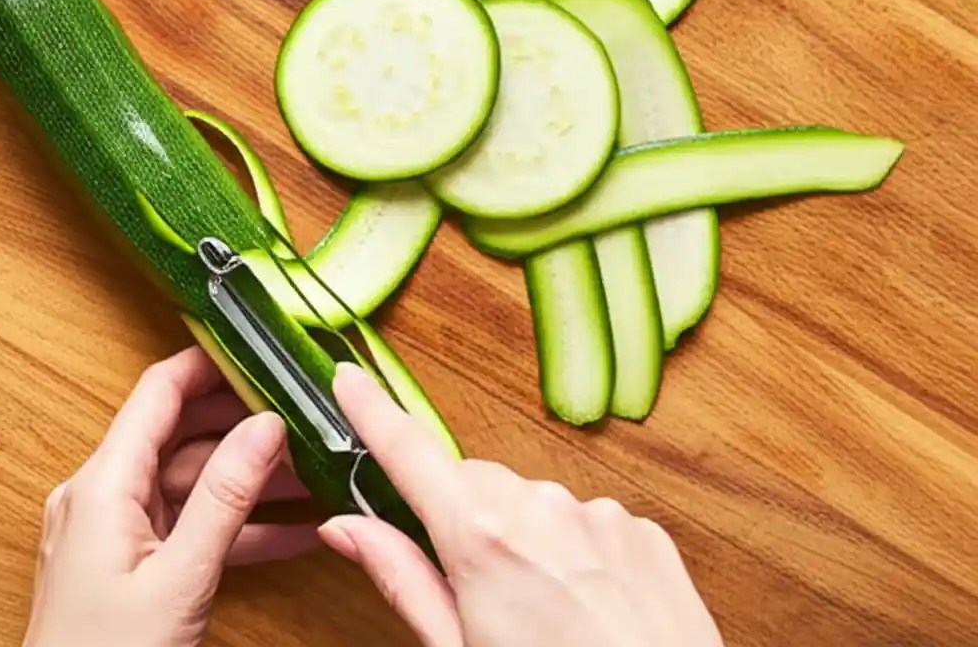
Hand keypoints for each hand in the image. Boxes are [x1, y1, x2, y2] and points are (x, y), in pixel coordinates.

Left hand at [23, 346, 318, 646]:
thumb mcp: (181, 576)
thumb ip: (225, 497)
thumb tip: (265, 427)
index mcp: (101, 484)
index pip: (157, 395)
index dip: (207, 364)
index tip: (257, 347)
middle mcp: (101, 496)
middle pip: (181, 438)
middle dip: (245, 426)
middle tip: (303, 414)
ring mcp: (114, 531)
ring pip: (192, 485)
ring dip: (250, 481)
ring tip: (314, 475)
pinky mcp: (129, 562)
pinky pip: (187, 527)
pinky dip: (235, 527)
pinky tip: (291, 533)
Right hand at [320, 363, 722, 646]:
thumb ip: (404, 580)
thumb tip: (347, 529)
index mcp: (484, 539)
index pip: (411, 455)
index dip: (374, 413)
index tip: (349, 380)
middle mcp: (543, 508)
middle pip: (473, 482)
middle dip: (457, 515)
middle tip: (465, 583)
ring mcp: (600, 516)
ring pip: (532, 503)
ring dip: (520, 536)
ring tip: (539, 611)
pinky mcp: (643, 532)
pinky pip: (585, 522)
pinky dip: (572, 552)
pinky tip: (583, 607)